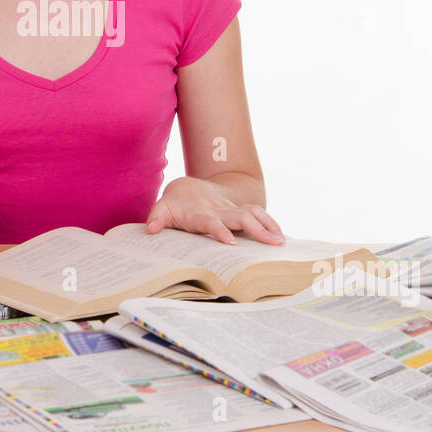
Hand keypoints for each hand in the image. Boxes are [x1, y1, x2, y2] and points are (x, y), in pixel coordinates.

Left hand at [143, 177, 284, 245]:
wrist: (188, 187)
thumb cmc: (175, 203)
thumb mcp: (162, 209)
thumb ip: (156, 218)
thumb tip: (150, 230)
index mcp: (200, 214)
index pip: (211, 222)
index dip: (220, 230)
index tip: (230, 242)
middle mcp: (219, 211)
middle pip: (241, 217)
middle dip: (257, 230)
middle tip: (272, 244)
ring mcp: (231, 210)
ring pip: (253, 213)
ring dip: (268, 225)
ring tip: (280, 241)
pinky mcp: (238, 212)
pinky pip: (258, 215)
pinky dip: (270, 224)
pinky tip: (281, 236)